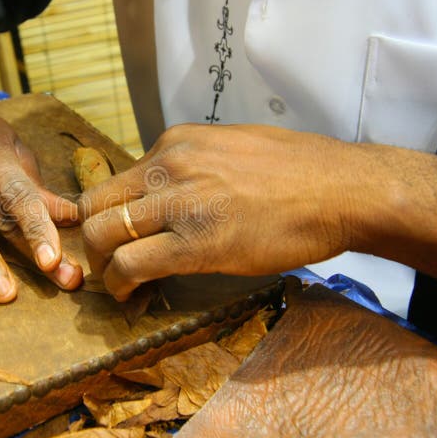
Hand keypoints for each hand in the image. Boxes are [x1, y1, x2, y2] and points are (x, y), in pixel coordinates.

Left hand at [78, 124, 363, 300]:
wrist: (342, 189)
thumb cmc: (298, 171)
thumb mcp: (231, 148)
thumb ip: (190, 165)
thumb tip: (167, 191)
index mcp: (176, 142)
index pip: (115, 180)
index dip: (108, 214)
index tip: (118, 236)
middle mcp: (169, 165)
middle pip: (95, 205)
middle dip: (93, 240)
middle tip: (108, 262)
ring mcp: (180, 202)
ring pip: (104, 235)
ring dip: (103, 266)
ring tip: (120, 282)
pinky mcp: (197, 243)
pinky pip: (132, 264)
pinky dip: (121, 285)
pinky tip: (132, 295)